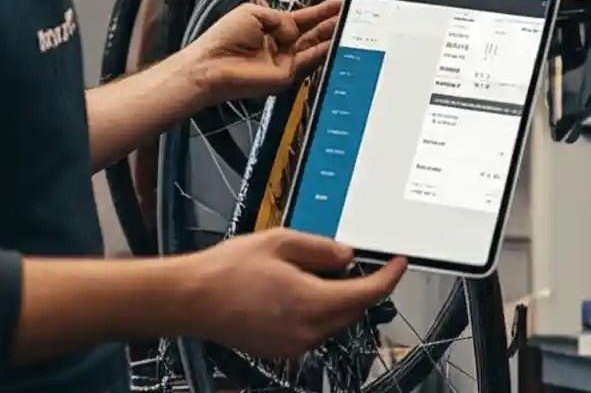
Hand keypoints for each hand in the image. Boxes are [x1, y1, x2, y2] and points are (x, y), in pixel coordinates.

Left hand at [183, 0, 341, 102]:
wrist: (212, 66)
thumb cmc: (223, 39)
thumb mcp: (252, 13)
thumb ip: (280, 17)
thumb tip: (295, 28)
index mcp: (272, 26)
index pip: (303, 17)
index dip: (321, 9)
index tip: (338, 2)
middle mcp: (282, 44)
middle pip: (314, 31)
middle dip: (333, 22)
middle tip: (351, 13)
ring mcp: (286, 60)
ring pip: (316, 45)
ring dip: (333, 35)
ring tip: (351, 25)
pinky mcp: (287, 75)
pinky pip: (310, 60)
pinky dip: (325, 51)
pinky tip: (337, 42)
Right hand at [186, 228, 405, 358]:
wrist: (192, 298)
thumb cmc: (226, 272)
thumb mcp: (280, 241)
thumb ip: (320, 248)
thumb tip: (346, 255)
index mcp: (313, 302)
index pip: (368, 293)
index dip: (389, 277)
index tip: (398, 264)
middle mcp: (308, 330)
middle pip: (353, 308)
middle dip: (361, 285)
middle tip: (355, 261)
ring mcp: (295, 344)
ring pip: (334, 320)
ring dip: (337, 298)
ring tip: (312, 271)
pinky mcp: (282, 349)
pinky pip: (314, 329)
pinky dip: (317, 310)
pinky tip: (297, 290)